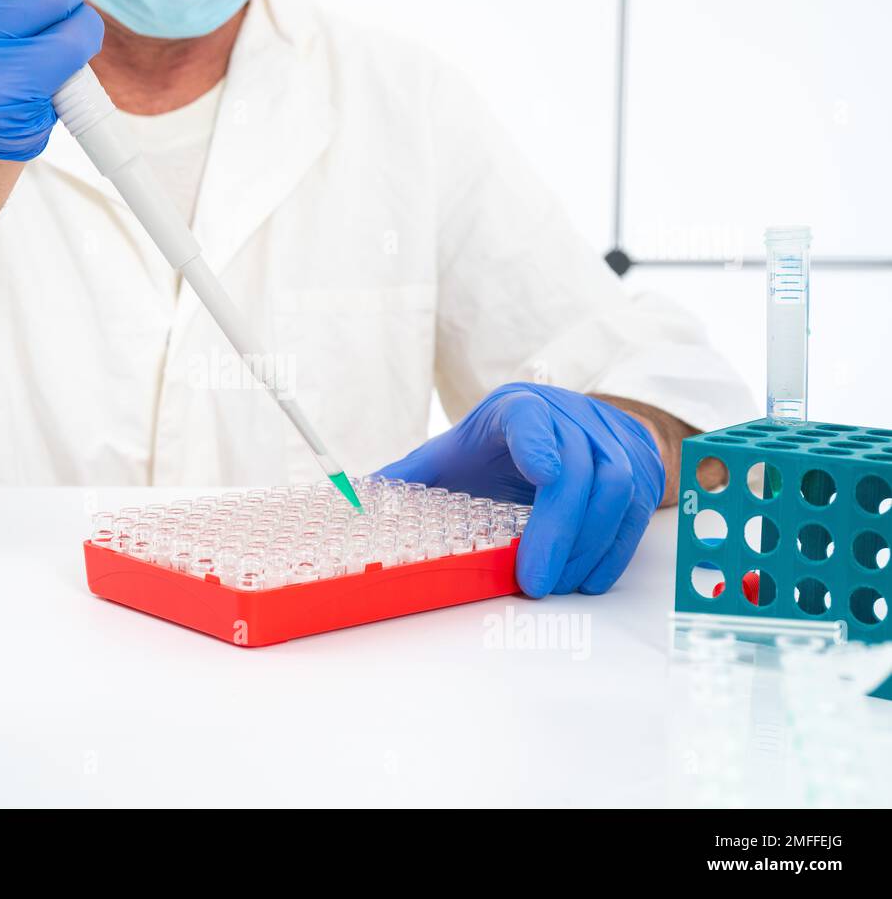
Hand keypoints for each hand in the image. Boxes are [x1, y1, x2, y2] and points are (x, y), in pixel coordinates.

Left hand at [377, 383, 663, 596]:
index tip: (542, 475)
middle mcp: (569, 416)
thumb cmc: (497, 447)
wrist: (564, 426)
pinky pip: (639, 509)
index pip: (530, 418)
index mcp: (518, 409)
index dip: (538, 444)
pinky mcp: (640, 464)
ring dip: (588, 544)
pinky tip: (587, 578)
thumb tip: (351, 505)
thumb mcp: (451, 454)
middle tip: (536, 580)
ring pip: (617, 488)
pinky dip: (614, 549)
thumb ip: (409, 479)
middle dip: (559, 530)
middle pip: (578, 468)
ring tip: (558, 584)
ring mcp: (610, 438)